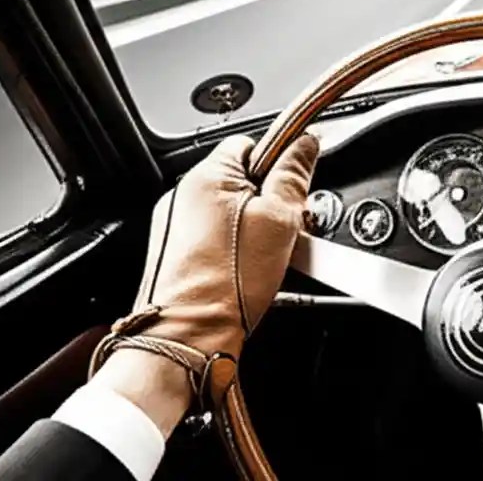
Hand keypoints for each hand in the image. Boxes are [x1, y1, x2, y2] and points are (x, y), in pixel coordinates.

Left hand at [89, 133, 318, 433]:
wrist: (188, 339)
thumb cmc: (226, 285)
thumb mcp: (279, 221)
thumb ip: (294, 174)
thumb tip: (306, 142)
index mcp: (207, 176)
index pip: (255, 144)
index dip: (282, 165)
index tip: (296, 190)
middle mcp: (184, 195)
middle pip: (244, 180)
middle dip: (271, 201)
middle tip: (286, 230)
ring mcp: (176, 226)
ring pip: (232, 210)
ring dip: (255, 227)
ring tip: (266, 257)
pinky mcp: (177, 253)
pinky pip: (217, 236)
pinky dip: (236, 248)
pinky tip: (247, 272)